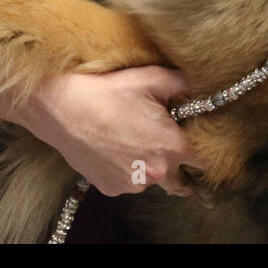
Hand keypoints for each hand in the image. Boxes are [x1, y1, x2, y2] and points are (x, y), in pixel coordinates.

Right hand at [21, 66, 200, 196]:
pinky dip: (127, 171)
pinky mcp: (111, 188)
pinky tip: (115, 148)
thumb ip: (183, 83)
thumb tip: (201, 83)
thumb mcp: (151, 79)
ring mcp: (133, 184)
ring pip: (153, 182)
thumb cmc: (108, 92)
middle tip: (172, 152)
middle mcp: (156, 172)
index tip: (198, 146)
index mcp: (172, 146)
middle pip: (183, 184)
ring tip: (134, 141)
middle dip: (182, 171)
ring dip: (151, 168)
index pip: (205, 164)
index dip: (204, 154)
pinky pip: (128, 183)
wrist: (62, 108)